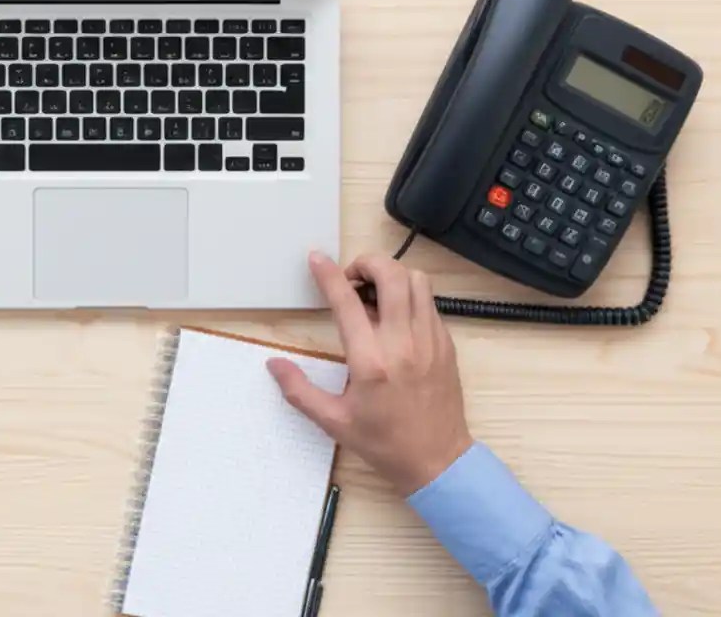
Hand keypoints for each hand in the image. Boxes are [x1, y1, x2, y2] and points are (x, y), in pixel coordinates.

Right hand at [268, 252, 472, 495]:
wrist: (437, 460)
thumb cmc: (384, 442)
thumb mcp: (333, 421)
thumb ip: (299, 390)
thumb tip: (274, 364)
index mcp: (371, 362)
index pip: (347, 302)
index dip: (328, 274)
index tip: (317, 259)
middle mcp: (403, 343)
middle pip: (392, 275)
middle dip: (367, 264)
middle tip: (351, 279)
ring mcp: (430, 340)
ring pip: (417, 281)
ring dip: (392, 276)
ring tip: (374, 294)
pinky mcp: (446, 344)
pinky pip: (429, 303)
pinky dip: (410, 296)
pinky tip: (394, 317)